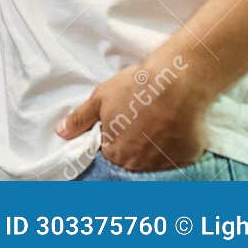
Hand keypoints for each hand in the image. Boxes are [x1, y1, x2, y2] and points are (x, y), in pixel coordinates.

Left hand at [56, 59, 210, 172]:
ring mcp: (164, 164)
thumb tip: (61, 132)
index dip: (114, 134)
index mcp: (115, 153)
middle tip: (142, 120)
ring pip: (154, 160)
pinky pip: (177, 159)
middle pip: (132, 158)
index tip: (124, 121)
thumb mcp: (99, 99)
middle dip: (134, 142)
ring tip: (159, 122)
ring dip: (154, 147)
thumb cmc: (136, 88)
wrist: (176, 83)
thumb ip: (79, 119)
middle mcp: (139, 164)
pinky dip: (175, 148)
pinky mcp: (186, 159)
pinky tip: (175, 129)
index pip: (109, 152)